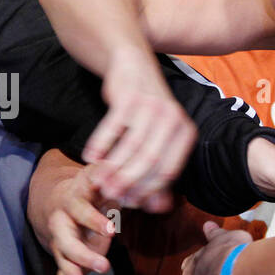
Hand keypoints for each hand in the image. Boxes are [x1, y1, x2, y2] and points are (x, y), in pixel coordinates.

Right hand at [33, 163, 122, 274]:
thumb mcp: (104, 180)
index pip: (81, 209)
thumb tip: (160, 200)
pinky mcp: (63, 258)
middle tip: (103, 266)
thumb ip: (129, 188)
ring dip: (71, 272)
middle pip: (65, 239)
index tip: (111, 230)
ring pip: (62, 258)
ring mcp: (60, 241)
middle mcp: (61, 221)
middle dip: (82, 253)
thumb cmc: (92, 189)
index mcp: (73, 199)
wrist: (62, 197)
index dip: (94, 220)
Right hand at [84, 49, 195, 209]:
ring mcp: (151, 107)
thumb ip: (159, 174)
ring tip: (98, 180)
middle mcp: (172, 119)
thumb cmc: (147, 112)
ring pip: (131, 147)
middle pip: (150, 161)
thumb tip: (158, 208)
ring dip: (112, 167)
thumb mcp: (160, 139)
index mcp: (185, 134)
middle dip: (128, 182)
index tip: (129, 202)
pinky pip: (112, 127)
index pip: (168, 171)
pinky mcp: (129, 97)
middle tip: (110, 194)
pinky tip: (89, 157)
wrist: (134, 67)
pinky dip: (100, 144)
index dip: (148, 191)